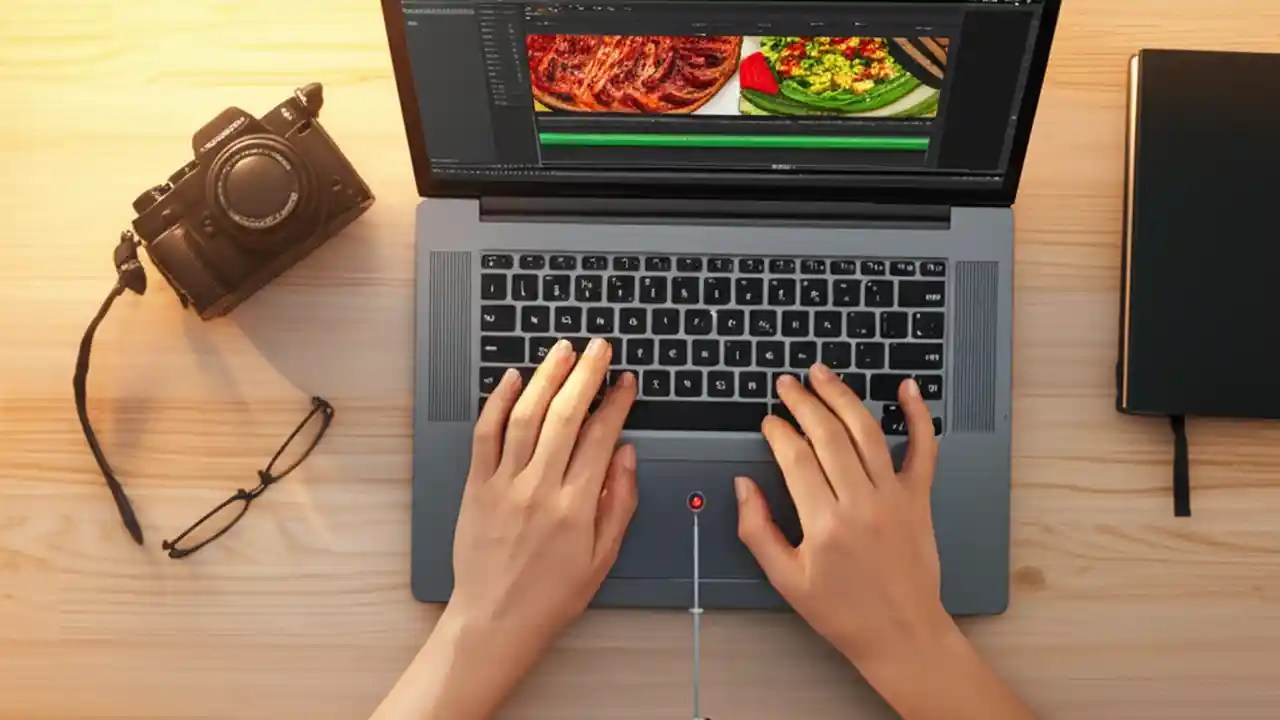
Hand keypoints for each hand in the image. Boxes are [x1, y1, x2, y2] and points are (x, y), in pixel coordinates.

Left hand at [371, 338, 637, 719]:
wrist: (495, 621)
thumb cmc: (551, 595)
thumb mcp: (603, 557)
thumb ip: (620, 502)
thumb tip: (625, 454)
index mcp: (576, 508)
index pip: (601, 438)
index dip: (617, 403)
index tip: (626, 382)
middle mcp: (538, 490)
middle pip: (565, 416)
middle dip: (585, 375)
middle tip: (599, 348)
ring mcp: (503, 486)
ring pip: (526, 417)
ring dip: (546, 377)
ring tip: (562, 351)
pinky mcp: (475, 487)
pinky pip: (485, 435)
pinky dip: (498, 402)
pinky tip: (513, 379)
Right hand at [736, 366, 1032, 719]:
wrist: (901, 634)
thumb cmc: (844, 612)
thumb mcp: (786, 579)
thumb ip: (758, 529)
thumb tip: (744, 487)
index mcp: (824, 524)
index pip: (795, 458)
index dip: (777, 432)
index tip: (767, 421)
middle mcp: (861, 504)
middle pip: (828, 435)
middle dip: (803, 402)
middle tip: (787, 383)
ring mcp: (894, 497)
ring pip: (867, 431)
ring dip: (842, 396)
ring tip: (822, 375)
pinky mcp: (919, 498)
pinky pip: (923, 449)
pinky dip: (918, 415)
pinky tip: (907, 389)